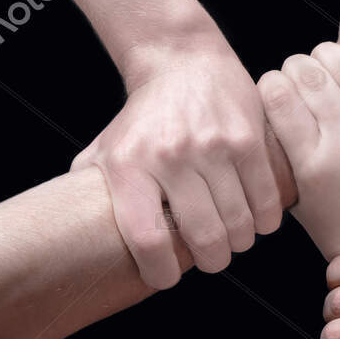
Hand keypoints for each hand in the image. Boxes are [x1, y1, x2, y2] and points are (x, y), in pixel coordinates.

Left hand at [74, 35, 281, 289]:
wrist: (184, 60)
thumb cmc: (145, 116)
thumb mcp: (107, 148)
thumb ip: (93, 191)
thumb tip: (73, 237)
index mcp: (129, 166)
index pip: (147, 238)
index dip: (160, 272)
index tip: (167, 278)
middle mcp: (170, 157)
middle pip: (203, 237)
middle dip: (212, 260)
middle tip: (213, 259)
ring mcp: (213, 148)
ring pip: (239, 223)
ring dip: (240, 242)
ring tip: (235, 238)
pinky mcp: (248, 141)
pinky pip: (266, 200)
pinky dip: (265, 220)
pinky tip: (257, 219)